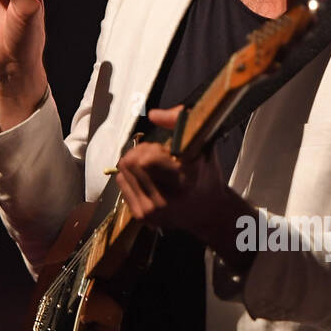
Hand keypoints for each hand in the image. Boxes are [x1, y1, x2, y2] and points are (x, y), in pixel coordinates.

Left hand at [115, 106, 230, 239]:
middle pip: (131, 162)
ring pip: (123, 171)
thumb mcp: (202, 145)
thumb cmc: (205, 174)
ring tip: (153, 168)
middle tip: (157, 156)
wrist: (208, 212)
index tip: (165, 150)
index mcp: (184, 180)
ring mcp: (152, 211)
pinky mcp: (141, 216)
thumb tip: (153, 114)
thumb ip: (181, 122)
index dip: (152, 148)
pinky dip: (131, 175)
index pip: (147, 160)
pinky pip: (122, 182)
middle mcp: (166, 200)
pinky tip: (148, 179)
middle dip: (141, 152)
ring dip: (134, 163)